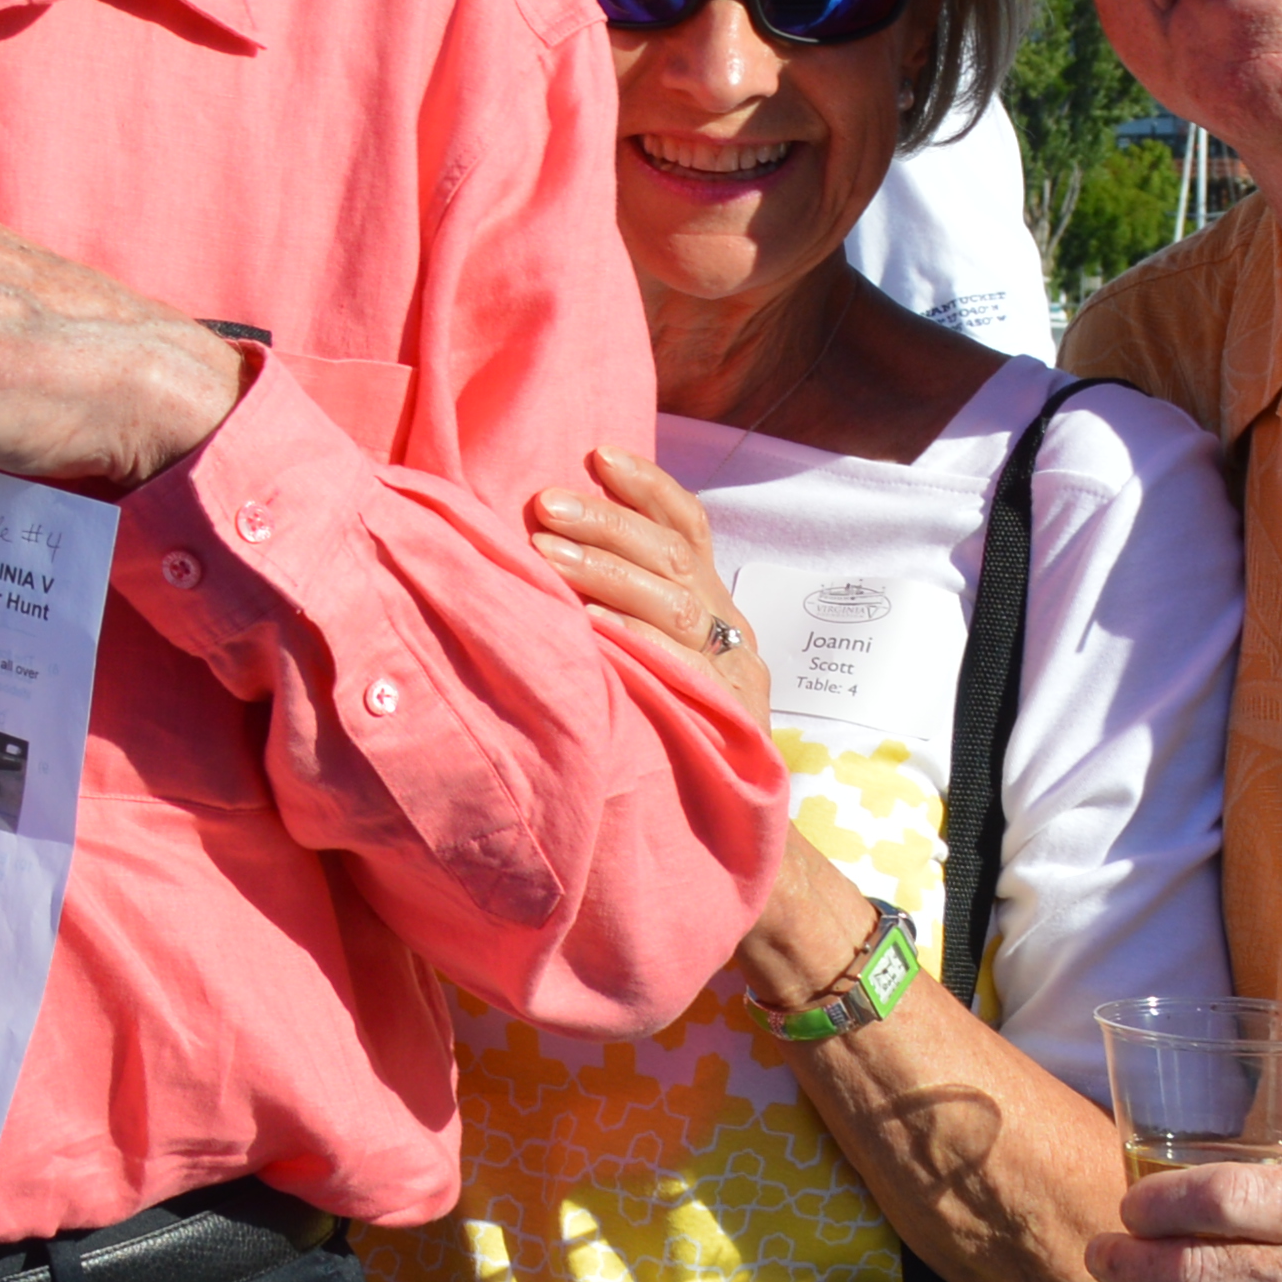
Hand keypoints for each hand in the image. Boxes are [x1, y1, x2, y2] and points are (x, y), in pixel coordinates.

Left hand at [530, 449, 771, 720]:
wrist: (727, 829)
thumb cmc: (664, 727)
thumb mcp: (650, 654)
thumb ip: (620, 602)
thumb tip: (544, 543)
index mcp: (711, 603)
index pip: (688, 526)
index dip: (647, 487)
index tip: (598, 453)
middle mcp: (729, 630)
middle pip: (674, 557)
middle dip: (607, 523)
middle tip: (544, 504)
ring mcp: (737, 676)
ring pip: (676, 606)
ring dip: (609, 573)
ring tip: (548, 553)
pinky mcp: (734, 722)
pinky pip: (686, 672)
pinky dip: (639, 643)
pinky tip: (594, 625)